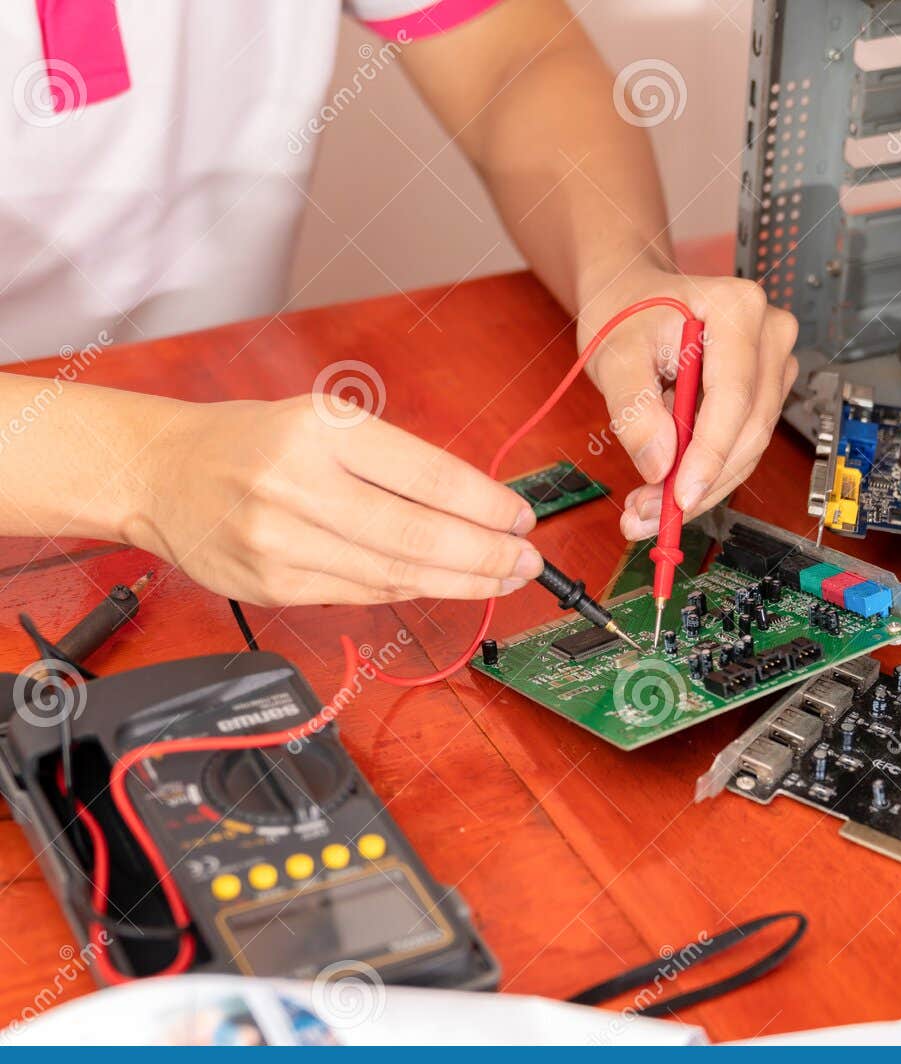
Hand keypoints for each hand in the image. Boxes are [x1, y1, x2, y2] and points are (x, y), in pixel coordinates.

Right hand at [121, 395, 541, 606]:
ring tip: (502, 578)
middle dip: (487, 553)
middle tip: (527, 560)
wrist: (160, 473)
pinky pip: (364, 594)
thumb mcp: (322, 420)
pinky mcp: (272, 586)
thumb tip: (480, 506)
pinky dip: (413, 591)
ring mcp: (280, 542)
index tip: (521, 517)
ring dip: (462, 581)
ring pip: (396, 574)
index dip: (487, 504)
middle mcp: (296, 485)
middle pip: (419, 534)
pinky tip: (445, 585)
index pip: (427, 475)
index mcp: (318, 430)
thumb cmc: (252, 441)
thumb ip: (395, 461)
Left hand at [576, 264, 799, 539]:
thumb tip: (659, 464)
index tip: (680, 496)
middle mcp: (768, 334)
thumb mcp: (614, 355)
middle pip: (749, 428)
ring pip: (749, 446)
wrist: (632, 298)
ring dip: (701, 486)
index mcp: (737, 309)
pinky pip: (742, 445)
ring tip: (648, 509)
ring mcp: (772, 364)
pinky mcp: (765, 391)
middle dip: (700, 481)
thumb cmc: (626, 311)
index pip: (734, 394)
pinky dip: (705, 474)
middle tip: (651, 515)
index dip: (709, 453)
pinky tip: (667, 490)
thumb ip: (634, 409)